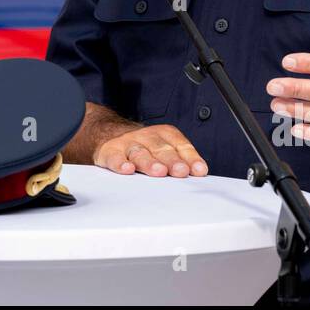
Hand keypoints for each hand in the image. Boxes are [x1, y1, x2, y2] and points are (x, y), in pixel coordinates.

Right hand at [93, 123, 208, 176]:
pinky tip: (127, 169)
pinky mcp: (110, 152)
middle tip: (181, 171)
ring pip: (140, 153)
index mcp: (164, 135)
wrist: (109, 135)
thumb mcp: (163, 149)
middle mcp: (147, 137)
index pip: (180, 145)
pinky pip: (115, 157)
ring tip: (159, 172)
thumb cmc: (144, 148)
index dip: (190, 157)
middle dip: (172, 160)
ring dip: (150, 162)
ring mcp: (128, 143)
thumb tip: (200, 174)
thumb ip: (181, 161)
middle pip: (161, 149)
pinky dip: (120, 163)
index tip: (199, 170)